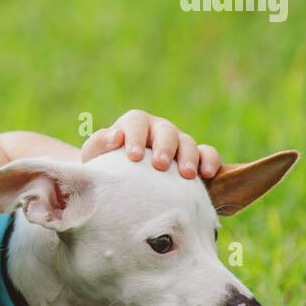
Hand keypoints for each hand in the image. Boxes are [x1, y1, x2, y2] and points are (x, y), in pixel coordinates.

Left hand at [79, 109, 220, 178]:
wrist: (120, 183)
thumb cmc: (105, 167)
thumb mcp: (95, 156)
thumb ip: (98, 144)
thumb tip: (114, 136)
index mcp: (134, 125)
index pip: (136, 122)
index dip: (136, 137)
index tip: (133, 156)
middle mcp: (158, 129)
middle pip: (165, 131)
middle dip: (164, 147)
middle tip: (160, 165)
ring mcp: (178, 141)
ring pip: (188, 142)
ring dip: (188, 157)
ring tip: (186, 175)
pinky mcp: (195, 156)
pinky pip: (207, 153)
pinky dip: (210, 160)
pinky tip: (209, 174)